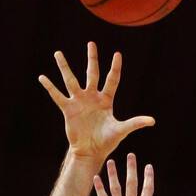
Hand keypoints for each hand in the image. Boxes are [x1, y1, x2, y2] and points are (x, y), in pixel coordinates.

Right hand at [39, 42, 154, 165]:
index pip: (112, 80)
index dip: (115, 68)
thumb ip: (135, 123)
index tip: (117, 54)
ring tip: (58, 53)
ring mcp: (79, 102)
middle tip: (91, 44)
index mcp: (106, 100)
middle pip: (92, 73)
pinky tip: (42, 77)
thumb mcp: (121, 130)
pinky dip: (50, 87)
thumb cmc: (106, 142)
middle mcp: (92, 97)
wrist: (90, 152)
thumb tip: (152, 121)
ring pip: (71, 80)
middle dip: (92, 58)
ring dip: (64, 67)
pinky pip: (58, 96)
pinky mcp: (68, 109)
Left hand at [93, 154, 173, 195]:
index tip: (148, 166)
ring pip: (115, 187)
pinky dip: (99, 188)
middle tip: (131, 156)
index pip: (148, 189)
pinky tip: (96, 178)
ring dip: (113, 173)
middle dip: (132, 168)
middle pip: (132, 183)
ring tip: (110, 161)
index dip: (148, 176)